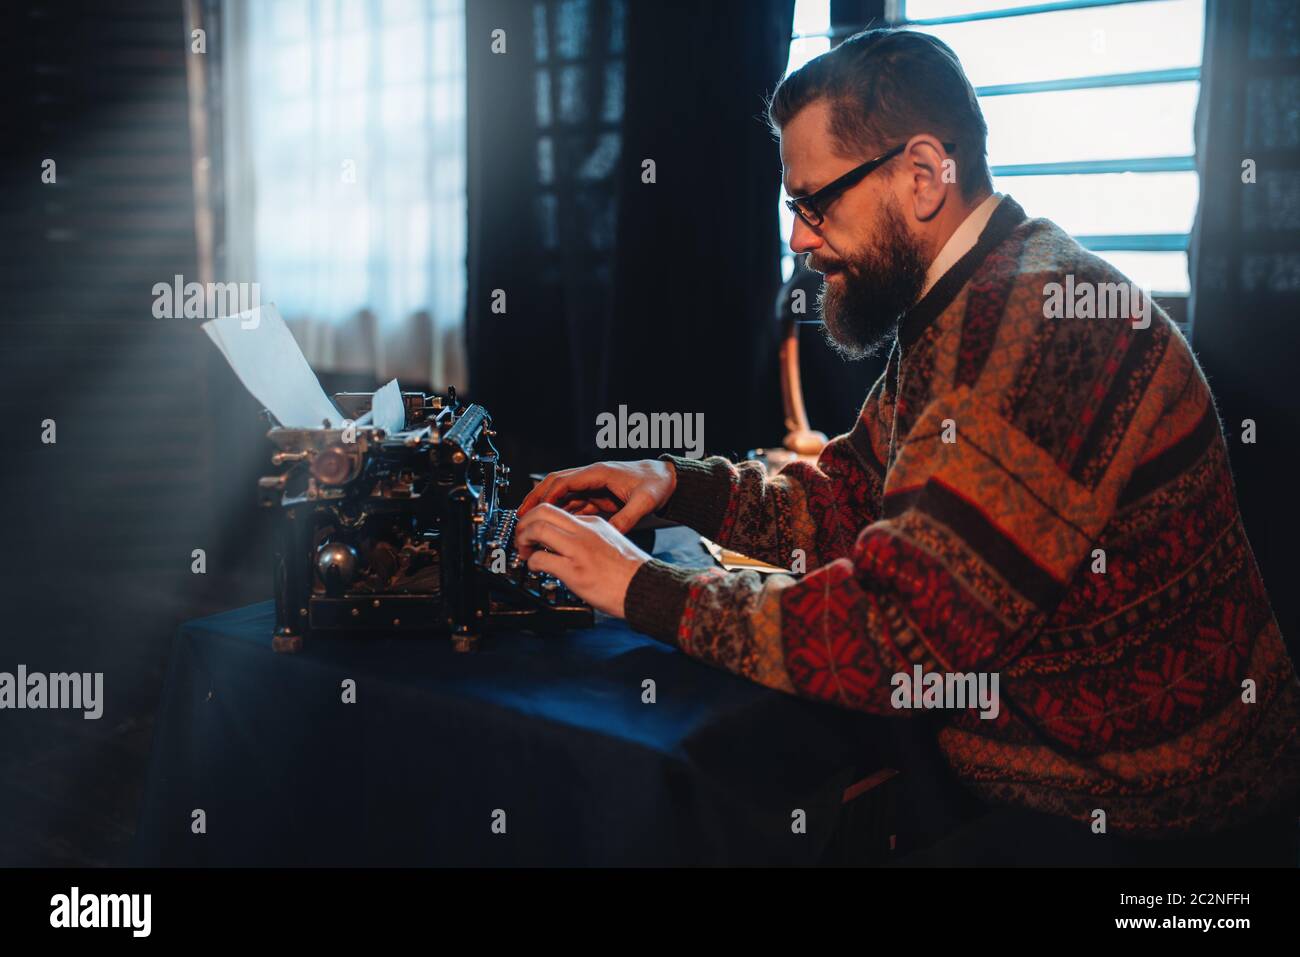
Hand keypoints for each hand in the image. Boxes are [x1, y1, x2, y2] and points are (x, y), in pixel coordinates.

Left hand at [513, 504, 651, 617]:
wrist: (645, 587)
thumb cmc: (630, 572)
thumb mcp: (609, 542)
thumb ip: (587, 538)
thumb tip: (564, 543)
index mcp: (593, 523)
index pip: (556, 510)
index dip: (537, 520)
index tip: (532, 532)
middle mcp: (584, 531)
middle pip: (542, 511)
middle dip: (524, 523)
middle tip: (521, 538)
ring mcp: (579, 549)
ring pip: (537, 528)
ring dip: (523, 539)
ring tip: (525, 552)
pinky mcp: (575, 570)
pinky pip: (541, 558)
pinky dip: (532, 563)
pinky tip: (537, 568)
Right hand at [518, 459, 677, 533]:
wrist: (670, 479)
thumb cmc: (657, 484)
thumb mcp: (643, 502)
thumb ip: (627, 518)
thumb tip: (611, 533)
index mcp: (599, 473)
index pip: (564, 481)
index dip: (546, 495)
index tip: (532, 509)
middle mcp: (593, 477)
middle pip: (556, 484)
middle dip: (537, 498)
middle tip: (520, 514)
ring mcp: (594, 486)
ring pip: (563, 495)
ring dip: (547, 507)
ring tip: (532, 523)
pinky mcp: (599, 495)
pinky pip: (575, 503)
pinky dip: (562, 513)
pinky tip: (554, 525)